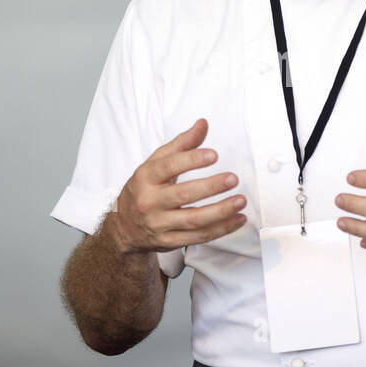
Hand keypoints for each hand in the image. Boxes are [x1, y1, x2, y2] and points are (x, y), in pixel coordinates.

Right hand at [106, 118, 246, 253]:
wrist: (125, 228)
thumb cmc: (144, 190)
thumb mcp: (154, 164)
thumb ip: (181, 144)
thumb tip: (202, 125)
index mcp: (145, 178)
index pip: (168, 167)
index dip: (191, 160)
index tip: (213, 155)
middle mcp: (150, 202)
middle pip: (183, 195)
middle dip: (210, 187)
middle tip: (232, 179)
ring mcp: (159, 224)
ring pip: (193, 219)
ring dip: (221, 211)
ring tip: (240, 201)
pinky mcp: (169, 242)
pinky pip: (198, 237)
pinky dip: (221, 229)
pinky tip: (237, 219)